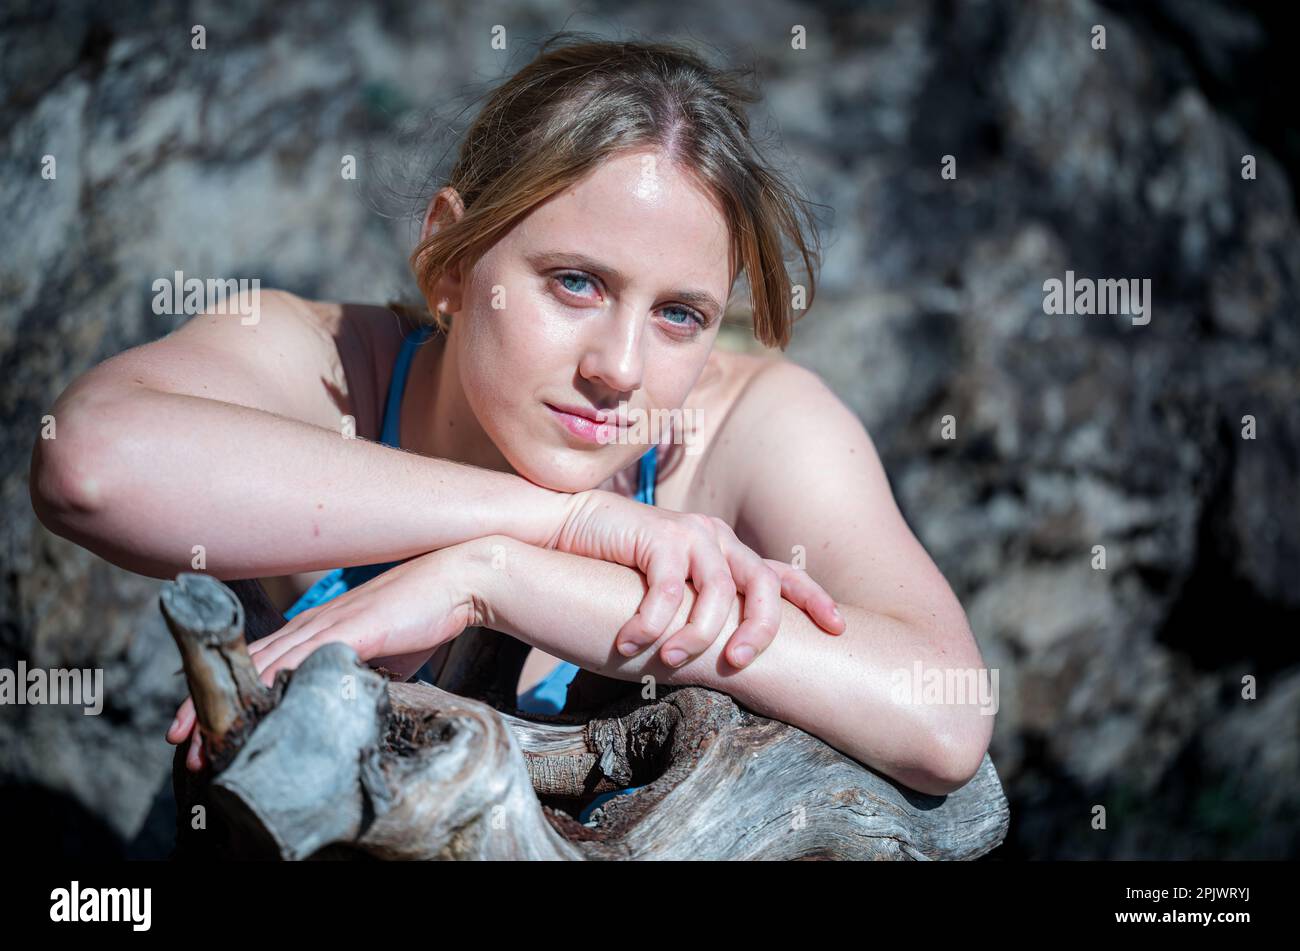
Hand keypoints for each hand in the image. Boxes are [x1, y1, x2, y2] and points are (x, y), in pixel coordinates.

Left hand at [165, 545, 478, 771]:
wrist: (463, 579)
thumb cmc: (430, 614)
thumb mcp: (389, 655)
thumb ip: (365, 673)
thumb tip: (356, 700)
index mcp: (322, 628)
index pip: (262, 661)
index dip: (229, 690)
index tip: (200, 720)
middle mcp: (317, 623)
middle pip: (250, 663)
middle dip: (209, 699)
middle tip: (177, 736)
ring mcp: (333, 623)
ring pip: (267, 665)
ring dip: (231, 701)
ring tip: (201, 736)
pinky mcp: (355, 628)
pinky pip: (305, 657)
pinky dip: (274, 681)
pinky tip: (254, 704)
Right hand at [551, 490, 845, 669]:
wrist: (564, 531)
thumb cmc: (614, 575)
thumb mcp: (668, 596)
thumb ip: (697, 615)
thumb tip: (723, 666)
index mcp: (726, 553)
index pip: (781, 577)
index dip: (813, 600)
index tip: (839, 629)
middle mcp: (716, 539)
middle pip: (764, 587)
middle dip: (760, 630)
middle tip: (739, 662)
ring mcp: (690, 533)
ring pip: (718, 593)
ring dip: (697, 635)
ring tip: (670, 661)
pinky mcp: (657, 534)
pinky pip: (668, 589)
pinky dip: (653, 623)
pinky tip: (632, 642)